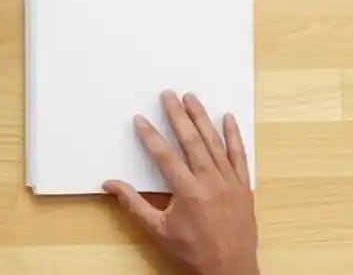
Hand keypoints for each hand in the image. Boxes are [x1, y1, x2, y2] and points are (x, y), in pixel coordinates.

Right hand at [104, 91, 258, 274]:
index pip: (165, 155)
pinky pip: (239, 156)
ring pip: (215, 143)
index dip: (150, 135)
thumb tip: (109, 185)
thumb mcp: (157, 230)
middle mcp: (210, 181)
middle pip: (191, 140)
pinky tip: (228, 119)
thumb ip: (133, 204)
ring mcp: (230, 183)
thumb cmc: (193, 252)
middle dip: (178, 115)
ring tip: (192, 98)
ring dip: (202, 119)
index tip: (140, 119)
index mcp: (187, 191)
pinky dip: (233, 136)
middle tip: (168, 95)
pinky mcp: (243, 187)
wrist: (230, 271)